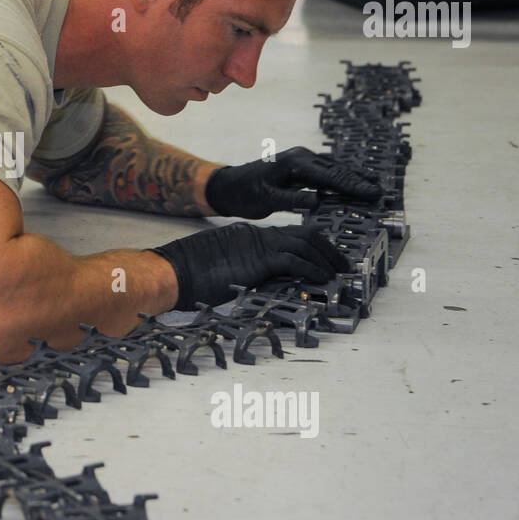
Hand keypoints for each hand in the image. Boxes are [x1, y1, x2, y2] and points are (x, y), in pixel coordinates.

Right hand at [149, 223, 350, 310]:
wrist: (176, 272)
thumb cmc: (192, 276)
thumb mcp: (226, 270)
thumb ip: (248, 272)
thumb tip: (268, 285)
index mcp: (250, 236)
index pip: (290, 234)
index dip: (313, 244)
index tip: (327, 258)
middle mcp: (258, 235)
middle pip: (304, 234)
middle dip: (327, 249)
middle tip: (343, 265)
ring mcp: (258, 246)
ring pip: (304, 245)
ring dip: (325, 260)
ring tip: (338, 274)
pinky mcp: (258, 260)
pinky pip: (293, 261)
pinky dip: (312, 269)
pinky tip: (322, 279)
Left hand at [204, 147, 382, 218]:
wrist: (229, 186)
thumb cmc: (245, 194)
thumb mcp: (266, 200)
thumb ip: (291, 200)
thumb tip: (317, 200)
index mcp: (295, 163)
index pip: (331, 176)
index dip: (354, 186)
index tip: (373, 194)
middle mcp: (302, 157)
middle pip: (337, 169)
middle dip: (361, 181)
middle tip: (382, 193)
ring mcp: (302, 160)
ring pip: (334, 169)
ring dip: (355, 178)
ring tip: (375, 187)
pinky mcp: (301, 167)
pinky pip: (326, 172)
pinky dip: (342, 179)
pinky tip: (354, 185)